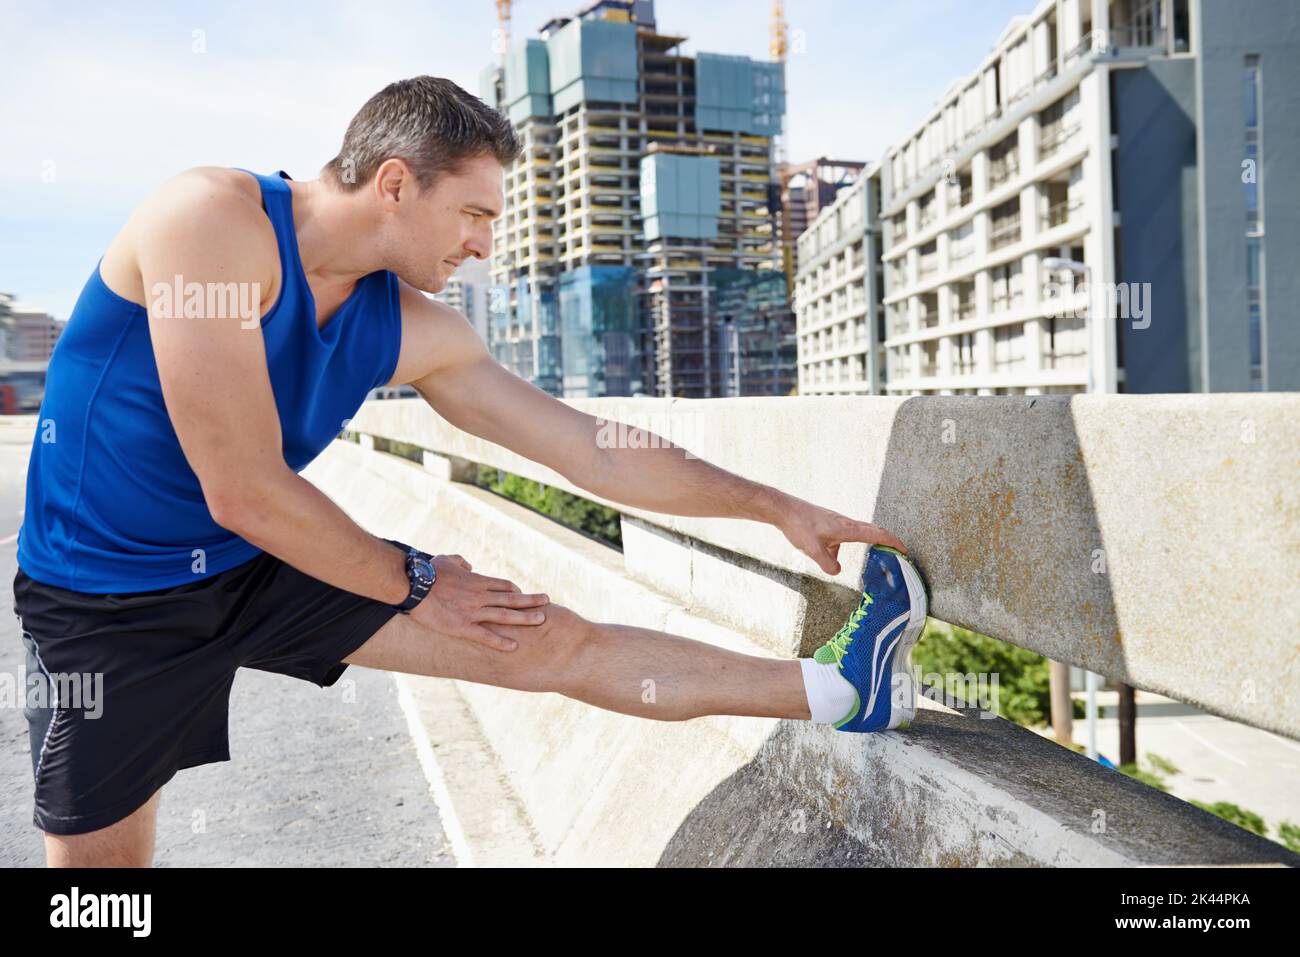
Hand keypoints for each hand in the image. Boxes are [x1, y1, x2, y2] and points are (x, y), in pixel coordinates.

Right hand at [408, 554, 548, 651]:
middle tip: (547, 601)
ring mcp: (473, 612)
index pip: (503, 585)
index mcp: (477, 581)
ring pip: (505, 615)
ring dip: (525, 618)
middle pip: (512, 598)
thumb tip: (470, 564)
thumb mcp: (448, 560)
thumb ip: (462, 561)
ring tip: (542, 620)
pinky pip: (485, 636)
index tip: (522, 594)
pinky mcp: (463, 627)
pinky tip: (514, 646)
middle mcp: (480, 596)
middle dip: (531, 600)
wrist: (414, 586)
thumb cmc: (428, 571)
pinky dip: (500, 641)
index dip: (515, 590)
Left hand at [777, 501, 907, 574]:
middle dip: (887, 539)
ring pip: (859, 531)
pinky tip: (830, 552)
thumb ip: (828, 564)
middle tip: (897, 549)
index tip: (904, 549)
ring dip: (868, 539)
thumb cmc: (800, 526)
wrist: (784, 510)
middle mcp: (846, 523)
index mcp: (848, 529)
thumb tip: (837, 571)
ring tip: (872, 549)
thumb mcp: (814, 550)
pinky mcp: (829, 523)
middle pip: (873, 530)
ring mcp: (837, 522)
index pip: (877, 534)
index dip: (893, 541)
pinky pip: (844, 533)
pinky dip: (848, 541)